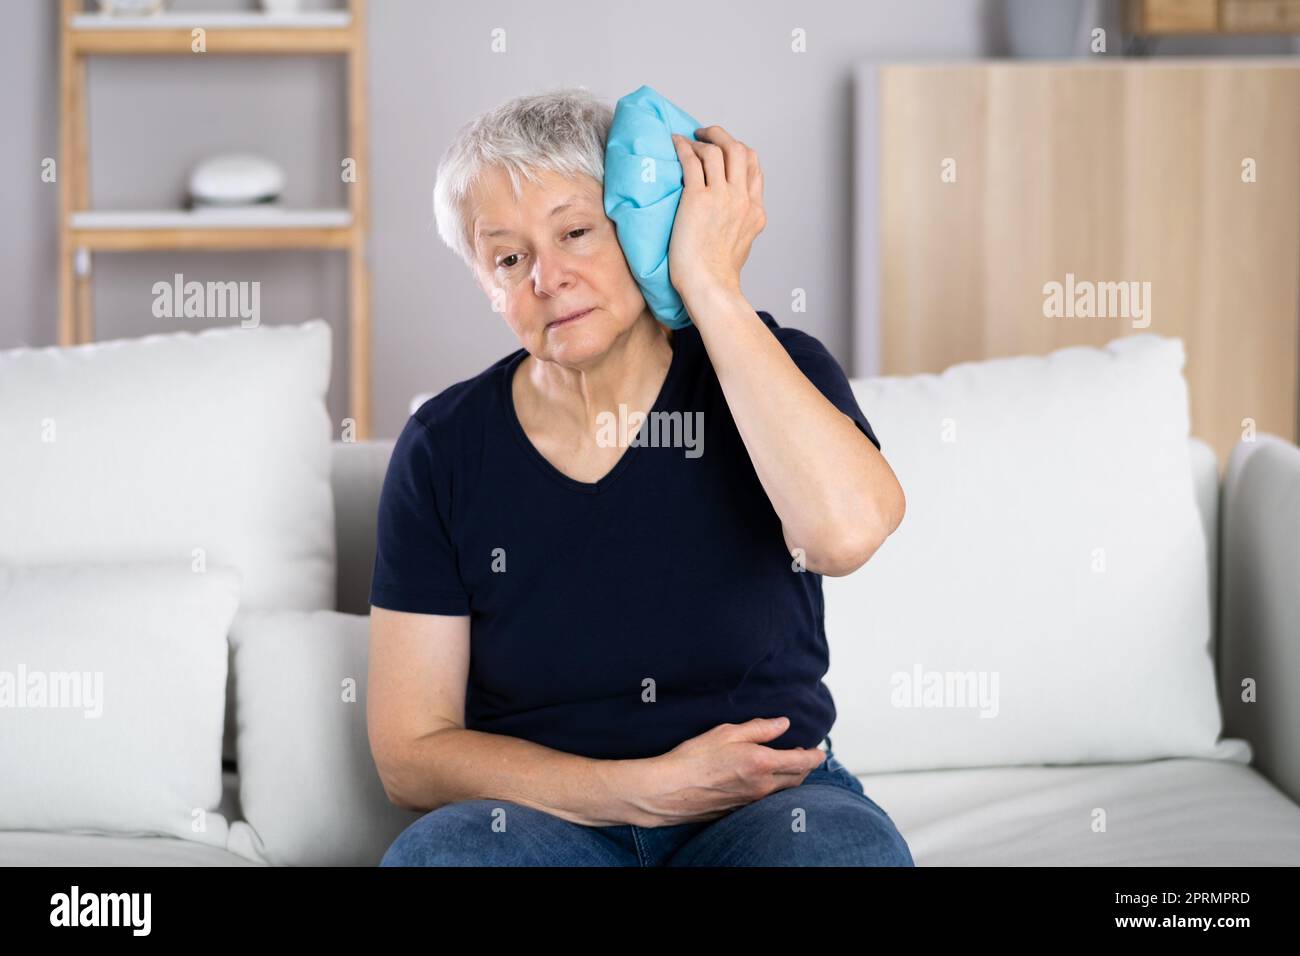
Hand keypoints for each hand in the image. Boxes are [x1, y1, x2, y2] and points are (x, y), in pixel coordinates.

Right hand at [621, 716, 826, 826]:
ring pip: (782, 791)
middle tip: (804, 755)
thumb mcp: (726, 733)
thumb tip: (782, 724)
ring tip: (786, 765)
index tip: (820, 751)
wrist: (669, 790)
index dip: (814, 755)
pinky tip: (761, 780)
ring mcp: (751, 802)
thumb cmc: (693, 758)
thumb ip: (758, 728)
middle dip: (805, 767)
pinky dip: (772, 788)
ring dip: (789, 778)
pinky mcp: (739, 810)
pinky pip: (765, 800)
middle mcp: (761, 786)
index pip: (801, 761)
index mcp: (761, 763)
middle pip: (797, 779)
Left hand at [668, 125, 766, 305]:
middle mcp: (742, 200)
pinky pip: (692, 160)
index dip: (738, 153)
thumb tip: (729, 219)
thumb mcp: (742, 246)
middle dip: (722, 136)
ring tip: (688, 139)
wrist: (710, 287)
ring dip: (702, 139)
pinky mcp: (698, 199)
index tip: (723, 151)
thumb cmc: (718, 276)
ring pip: (718, 150)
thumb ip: (740, 225)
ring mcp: (722, 197)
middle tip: (705, 135)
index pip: (754, 168)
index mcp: (755, 211)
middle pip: (739, 151)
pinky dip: (684, 147)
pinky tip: (675, 144)